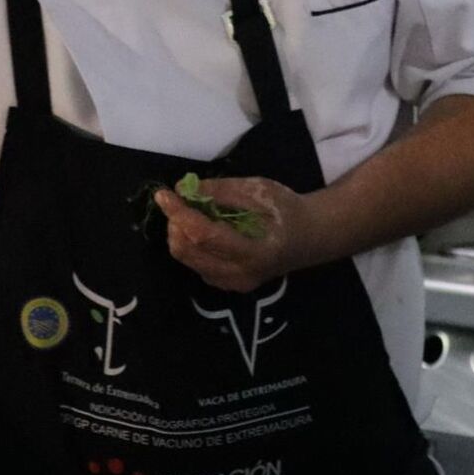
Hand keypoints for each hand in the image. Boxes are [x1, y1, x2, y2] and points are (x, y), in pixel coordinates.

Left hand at [154, 176, 324, 292]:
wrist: (309, 237)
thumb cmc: (287, 209)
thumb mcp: (259, 190)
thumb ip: (221, 190)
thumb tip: (183, 190)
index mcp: (254, 251)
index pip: (204, 236)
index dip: (180, 214)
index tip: (164, 194)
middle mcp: (240, 274)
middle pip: (189, 252)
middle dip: (175, 224)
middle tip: (179, 202)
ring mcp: (233, 283)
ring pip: (188, 260)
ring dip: (180, 235)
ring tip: (190, 214)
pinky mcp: (228, 285)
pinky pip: (197, 265)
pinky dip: (191, 245)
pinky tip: (202, 230)